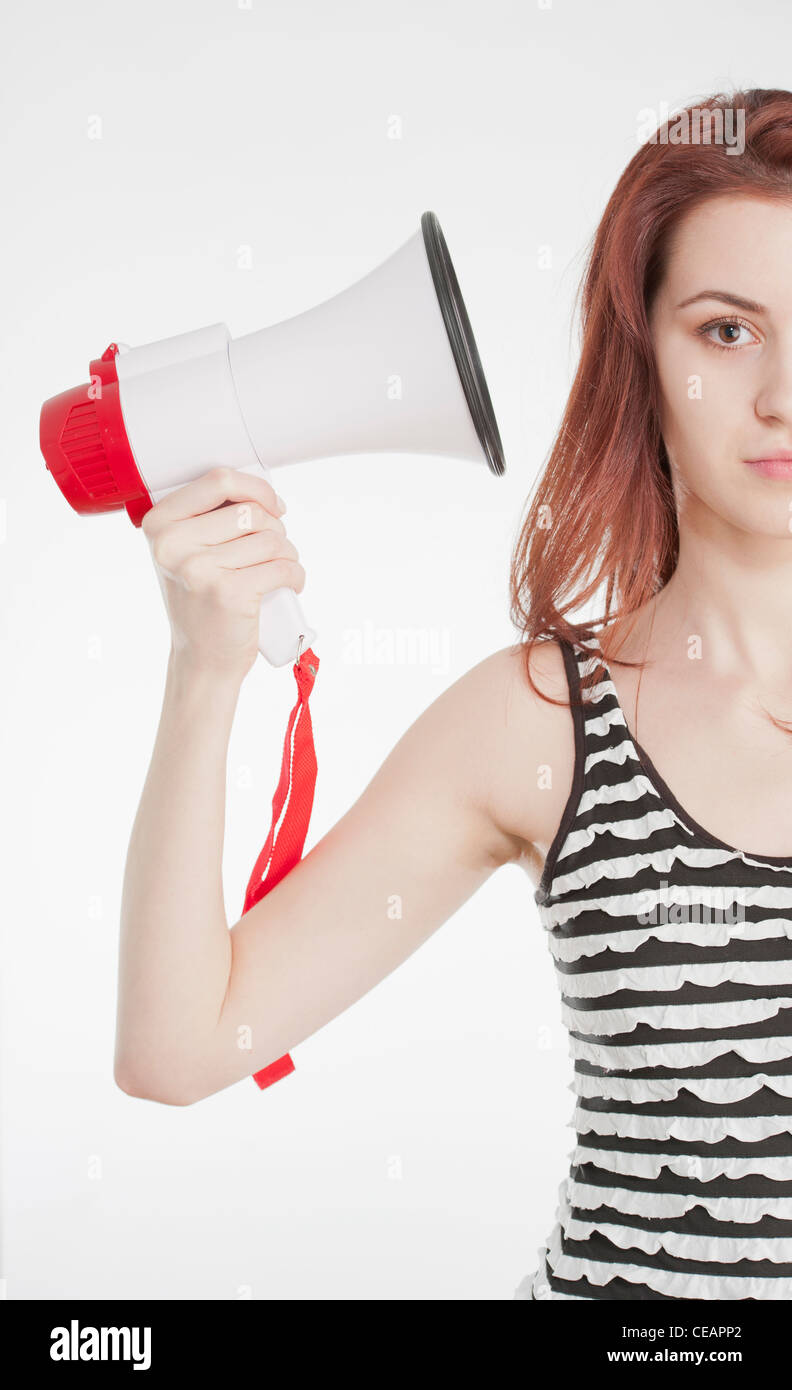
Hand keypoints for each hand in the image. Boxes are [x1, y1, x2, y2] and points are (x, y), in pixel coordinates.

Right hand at [141, 466, 304, 682]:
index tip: (273, 506)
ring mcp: (198, 569)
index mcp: (160, 524)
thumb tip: (262, 492)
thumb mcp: (188, 552)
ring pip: (271, 540)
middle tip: (271, 553)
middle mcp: (173, 544)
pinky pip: (283, 566)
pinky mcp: (228, 593)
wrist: (201, 659)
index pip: (219, 480)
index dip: (256, 488)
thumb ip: (209, 517)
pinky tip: (289, 586)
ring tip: (277, 573)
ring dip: (287, 555)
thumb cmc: (202, 601)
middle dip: (275, 529)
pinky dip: (295, 575)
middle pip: (251, 512)